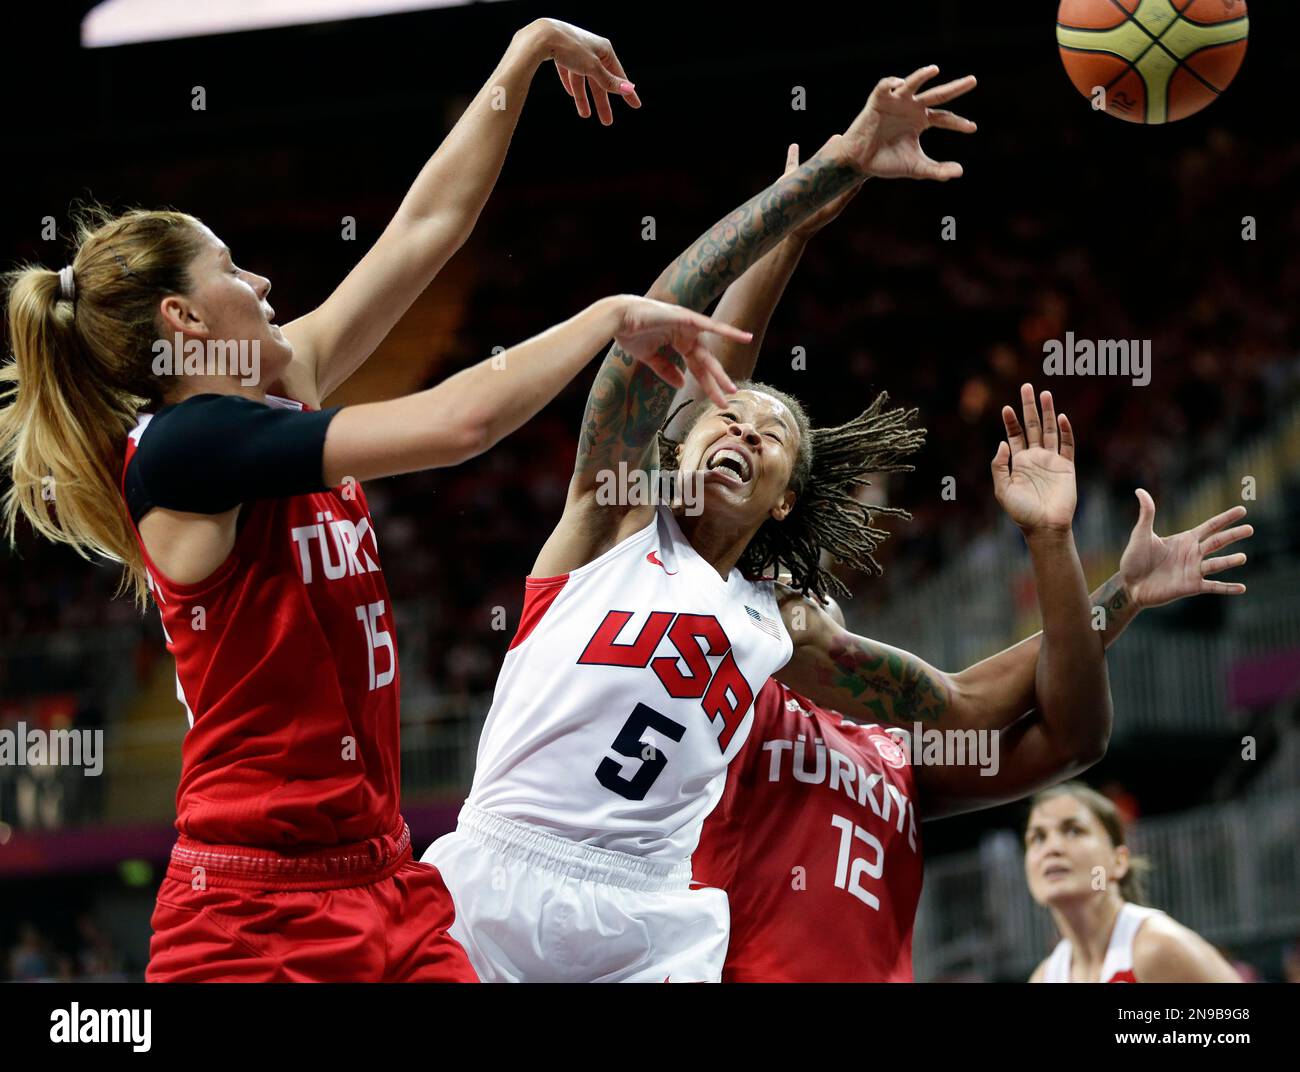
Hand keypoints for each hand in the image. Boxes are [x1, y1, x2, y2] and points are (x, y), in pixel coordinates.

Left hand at [527, 19, 639, 123]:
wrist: (542, 36)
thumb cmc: (571, 47)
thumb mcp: (593, 67)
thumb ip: (609, 80)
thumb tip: (629, 89)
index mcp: (604, 50)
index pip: (618, 76)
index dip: (627, 92)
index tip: (636, 106)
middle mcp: (592, 49)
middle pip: (600, 81)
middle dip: (602, 102)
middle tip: (607, 122)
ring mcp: (576, 51)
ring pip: (583, 79)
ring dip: (584, 98)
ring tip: (585, 115)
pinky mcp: (561, 53)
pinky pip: (569, 72)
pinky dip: (571, 84)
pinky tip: (571, 94)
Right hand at [613, 297, 745, 406]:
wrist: (617, 319)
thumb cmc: (630, 333)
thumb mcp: (649, 357)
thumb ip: (666, 370)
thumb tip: (681, 385)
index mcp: (679, 341)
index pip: (697, 367)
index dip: (707, 384)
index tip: (718, 400)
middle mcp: (686, 333)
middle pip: (705, 363)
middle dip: (716, 382)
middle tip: (729, 398)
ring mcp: (687, 325)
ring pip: (707, 352)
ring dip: (718, 371)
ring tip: (731, 387)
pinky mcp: (686, 318)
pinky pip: (711, 325)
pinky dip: (728, 330)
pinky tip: (744, 337)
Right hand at [785, 143, 863, 240]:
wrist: (793, 230)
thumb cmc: (815, 221)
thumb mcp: (834, 207)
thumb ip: (847, 194)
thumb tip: (861, 180)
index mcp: (830, 187)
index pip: (844, 170)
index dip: (852, 160)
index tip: (860, 149)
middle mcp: (818, 183)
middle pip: (833, 162)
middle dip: (843, 151)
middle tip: (852, 138)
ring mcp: (804, 181)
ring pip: (817, 161)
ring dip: (825, 151)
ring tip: (836, 138)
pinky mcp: (789, 180)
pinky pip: (791, 164)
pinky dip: (792, 155)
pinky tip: (794, 146)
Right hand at [843, 65, 976, 179]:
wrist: (859, 163)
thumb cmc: (886, 162)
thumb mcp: (916, 167)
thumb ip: (938, 171)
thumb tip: (960, 172)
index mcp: (921, 121)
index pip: (945, 118)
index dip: (958, 123)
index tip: (972, 128)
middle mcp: (911, 108)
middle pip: (938, 94)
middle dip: (955, 88)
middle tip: (973, 81)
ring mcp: (896, 102)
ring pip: (912, 83)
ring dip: (922, 75)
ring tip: (934, 70)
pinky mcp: (878, 100)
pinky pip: (886, 86)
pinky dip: (892, 82)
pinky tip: (900, 84)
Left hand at [992, 385, 1076, 534]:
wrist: (1044, 527)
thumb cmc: (1021, 512)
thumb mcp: (1002, 490)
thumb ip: (999, 466)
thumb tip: (1002, 443)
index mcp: (1019, 462)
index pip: (1014, 435)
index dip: (1010, 421)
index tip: (1006, 407)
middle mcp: (1035, 458)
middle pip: (1032, 426)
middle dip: (1029, 407)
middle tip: (1027, 387)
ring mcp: (1052, 461)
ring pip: (1050, 430)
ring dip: (1048, 412)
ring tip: (1045, 394)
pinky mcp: (1067, 467)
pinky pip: (1068, 445)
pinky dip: (1066, 431)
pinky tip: (1062, 417)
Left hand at [1120, 490, 1249, 607]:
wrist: (1129, 585)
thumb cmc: (1134, 559)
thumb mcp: (1141, 534)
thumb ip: (1147, 513)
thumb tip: (1140, 491)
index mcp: (1185, 540)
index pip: (1210, 526)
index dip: (1226, 518)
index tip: (1242, 510)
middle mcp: (1193, 554)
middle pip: (1218, 542)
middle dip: (1233, 535)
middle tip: (1250, 529)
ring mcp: (1194, 571)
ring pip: (1216, 564)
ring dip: (1229, 561)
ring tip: (1243, 557)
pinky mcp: (1191, 587)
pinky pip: (1213, 587)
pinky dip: (1227, 588)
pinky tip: (1242, 588)